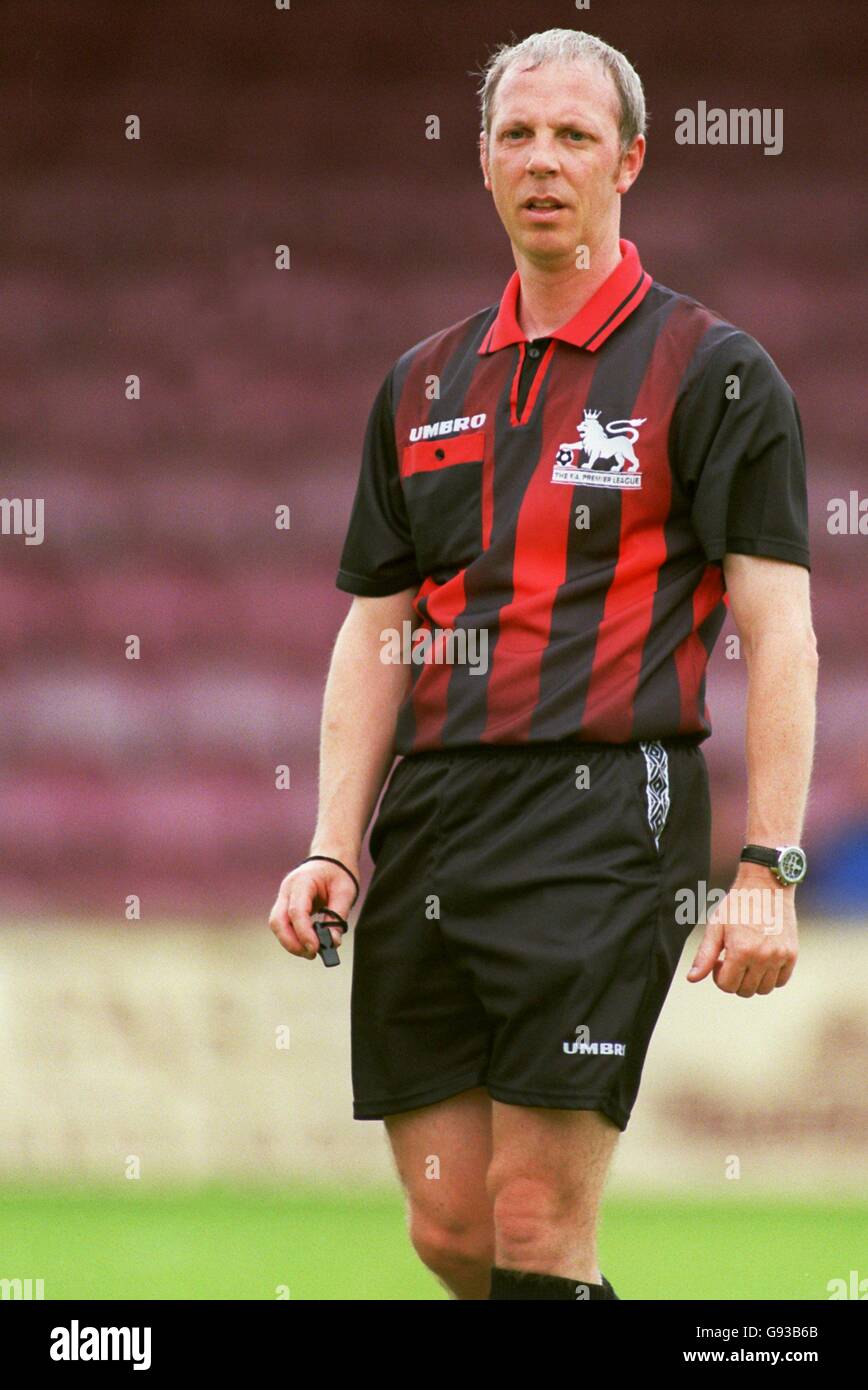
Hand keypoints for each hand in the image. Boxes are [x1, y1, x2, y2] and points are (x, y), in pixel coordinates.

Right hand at [268, 858, 358, 960]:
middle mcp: (287, 889)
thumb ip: (337, 917)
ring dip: (291, 942)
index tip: (315, 949)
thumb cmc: (339, 873)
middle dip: (291, 942)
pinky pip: (283, 924)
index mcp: (302, 881)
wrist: (332, 858)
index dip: (304, 933)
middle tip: (311, 954)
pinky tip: (308, 943)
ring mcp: (283, 896)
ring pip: (277, 924)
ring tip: (312, 951)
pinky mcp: (285, 905)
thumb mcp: (345, 892)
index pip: (296, 911)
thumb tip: (332, 943)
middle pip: (277, 920)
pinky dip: (293, 936)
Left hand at [686, 867, 797, 995]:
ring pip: (764, 989)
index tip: (720, 960)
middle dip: (734, 980)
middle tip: (732, 960)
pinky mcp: (792, 954)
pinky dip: (771, 977)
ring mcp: (780, 956)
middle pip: (745, 991)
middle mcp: (763, 957)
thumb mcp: (716, 927)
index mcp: (741, 950)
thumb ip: (704, 955)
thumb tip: (691, 979)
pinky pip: (781, 981)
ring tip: (747, 961)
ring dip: (752, 981)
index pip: (727, 986)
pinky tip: (762, 962)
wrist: (766, 886)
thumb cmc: (737, 905)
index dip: (719, 976)